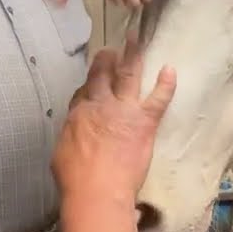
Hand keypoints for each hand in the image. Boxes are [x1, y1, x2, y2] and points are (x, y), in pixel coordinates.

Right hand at [53, 35, 175, 203]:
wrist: (97, 190)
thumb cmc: (75, 179)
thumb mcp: (61, 153)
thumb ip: (70, 138)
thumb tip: (74, 137)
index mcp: (78, 115)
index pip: (83, 92)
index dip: (89, 84)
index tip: (92, 80)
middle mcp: (99, 106)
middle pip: (102, 76)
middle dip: (106, 60)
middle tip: (111, 49)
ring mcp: (123, 110)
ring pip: (128, 76)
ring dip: (132, 56)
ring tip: (136, 41)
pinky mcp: (144, 121)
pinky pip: (158, 98)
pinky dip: (166, 84)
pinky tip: (170, 69)